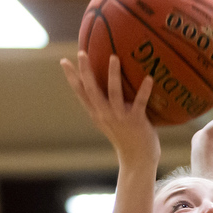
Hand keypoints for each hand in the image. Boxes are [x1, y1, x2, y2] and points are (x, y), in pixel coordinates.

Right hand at [61, 51, 159, 165]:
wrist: (138, 160)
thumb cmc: (127, 137)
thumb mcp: (111, 120)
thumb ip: (107, 105)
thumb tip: (108, 82)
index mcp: (97, 114)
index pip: (81, 93)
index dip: (72, 77)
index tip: (63, 61)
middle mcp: (105, 115)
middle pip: (92, 90)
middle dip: (85, 71)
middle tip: (81, 53)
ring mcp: (120, 118)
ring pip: (114, 93)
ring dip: (113, 74)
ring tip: (114, 57)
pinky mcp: (136, 121)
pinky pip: (140, 102)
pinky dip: (144, 90)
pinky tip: (149, 77)